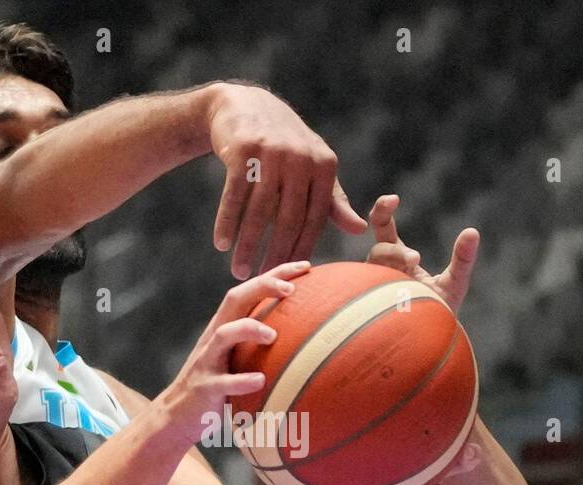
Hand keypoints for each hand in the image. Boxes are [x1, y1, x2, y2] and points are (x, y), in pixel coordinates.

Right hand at [155, 261, 309, 446]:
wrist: (177, 416)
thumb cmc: (219, 388)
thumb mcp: (238, 363)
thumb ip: (262, 349)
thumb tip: (311, 346)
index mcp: (226, 327)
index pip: (250, 290)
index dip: (276, 274)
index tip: (305, 266)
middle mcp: (214, 337)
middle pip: (235, 299)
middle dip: (263, 287)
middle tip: (292, 289)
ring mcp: (207, 361)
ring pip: (224, 334)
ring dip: (249, 329)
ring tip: (273, 335)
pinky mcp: (205, 388)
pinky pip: (223, 382)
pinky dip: (242, 381)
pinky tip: (261, 381)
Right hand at [207, 83, 367, 278]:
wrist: (245, 107)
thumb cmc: (285, 147)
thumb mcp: (314, 168)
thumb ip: (334, 201)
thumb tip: (361, 230)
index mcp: (324, 165)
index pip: (315, 217)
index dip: (303, 248)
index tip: (291, 274)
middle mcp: (300, 157)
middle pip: (287, 218)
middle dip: (276, 253)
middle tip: (264, 279)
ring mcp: (271, 152)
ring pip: (258, 211)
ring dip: (247, 245)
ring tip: (239, 271)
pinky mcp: (243, 149)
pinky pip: (234, 195)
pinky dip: (226, 222)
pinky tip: (221, 245)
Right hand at [365, 194, 479, 314]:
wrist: (430, 347)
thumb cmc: (440, 314)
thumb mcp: (455, 284)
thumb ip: (463, 259)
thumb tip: (472, 232)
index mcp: (398, 259)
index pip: (383, 227)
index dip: (382, 210)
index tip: (393, 199)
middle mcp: (380, 271)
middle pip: (378, 250)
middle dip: (394, 251)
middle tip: (415, 260)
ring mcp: (371, 289)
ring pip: (371, 269)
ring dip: (391, 268)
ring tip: (410, 277)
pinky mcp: (364, 309)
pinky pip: (361, 293)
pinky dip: (372, 290)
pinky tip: (386, 296)